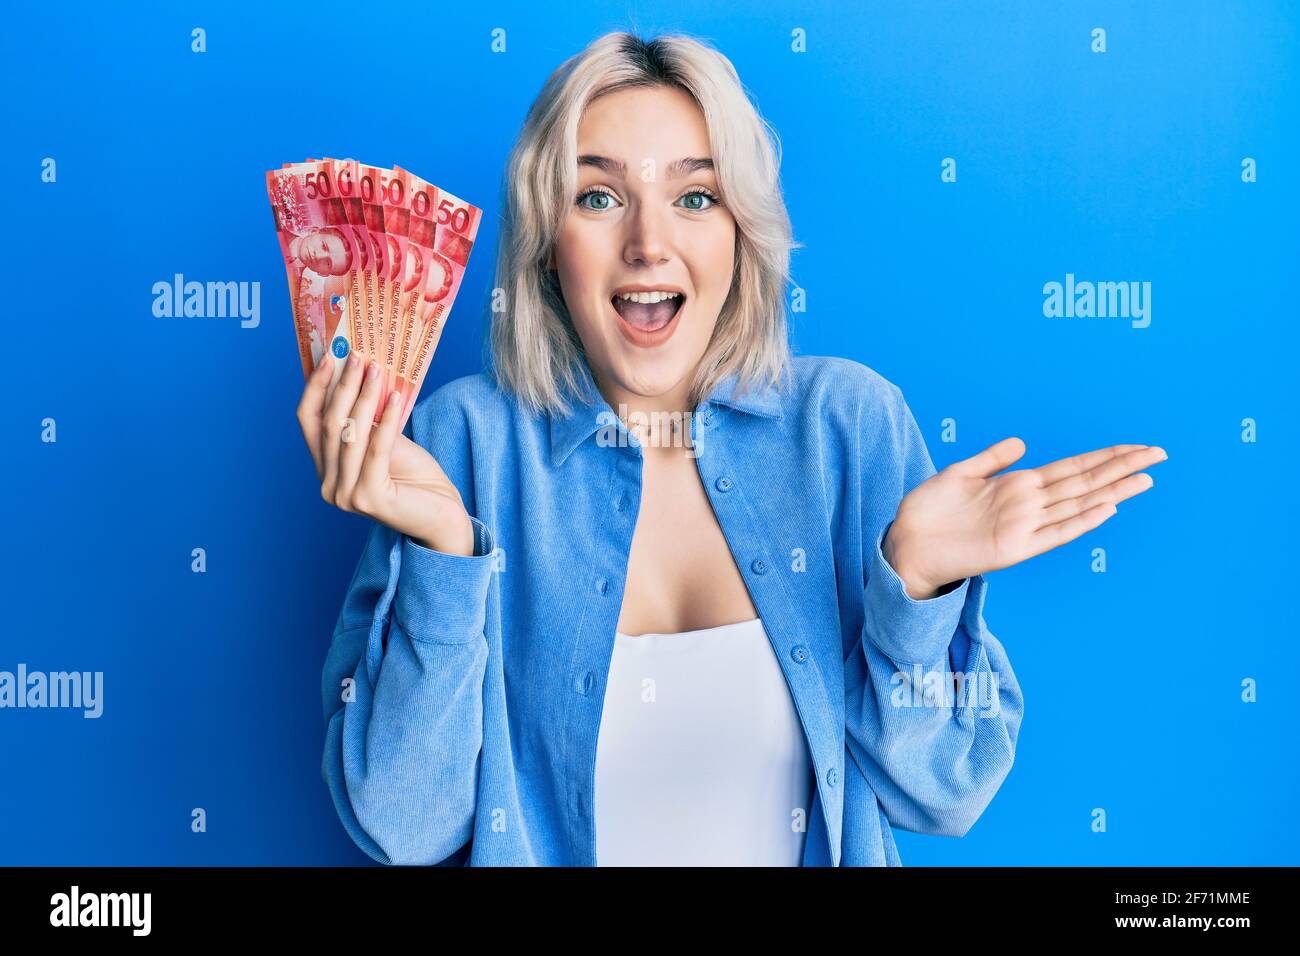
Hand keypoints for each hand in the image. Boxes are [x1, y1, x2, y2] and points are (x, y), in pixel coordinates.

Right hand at [296, 351, 474, 556]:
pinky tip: (397, 398)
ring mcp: (346, 495)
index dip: (315, 387)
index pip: (308, 421)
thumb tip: (359, 371)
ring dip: (365, 397)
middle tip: (358, 356)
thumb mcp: (384, 441)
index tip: (329, 357)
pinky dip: (387, 421)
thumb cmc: (414, 477)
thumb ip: (365, 419)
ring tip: (379, 370)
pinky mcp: (371, 499)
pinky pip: (376, 450)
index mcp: (326, 469)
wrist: (441, 515)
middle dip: (344, 386)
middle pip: (329, 424)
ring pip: (350, 435)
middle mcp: (329, 485)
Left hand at [883, 439, 1167, 598]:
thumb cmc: (930, 512)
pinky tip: (1105, 509)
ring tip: (1146, 478)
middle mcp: (1028, 506)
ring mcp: (1024, 526)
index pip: (1073, 468)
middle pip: (1085, 482)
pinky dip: (1080, 522)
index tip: (1136, 446)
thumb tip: (1022, 442)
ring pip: (1078, 505)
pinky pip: (1054, 534)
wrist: (906, 543)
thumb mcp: (961, 474)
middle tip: (1159, 453)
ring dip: (1112, 492)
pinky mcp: (1014, 547)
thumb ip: (992, 458)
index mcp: (1018, 486)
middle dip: (1121, 468)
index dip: (1105, 456)